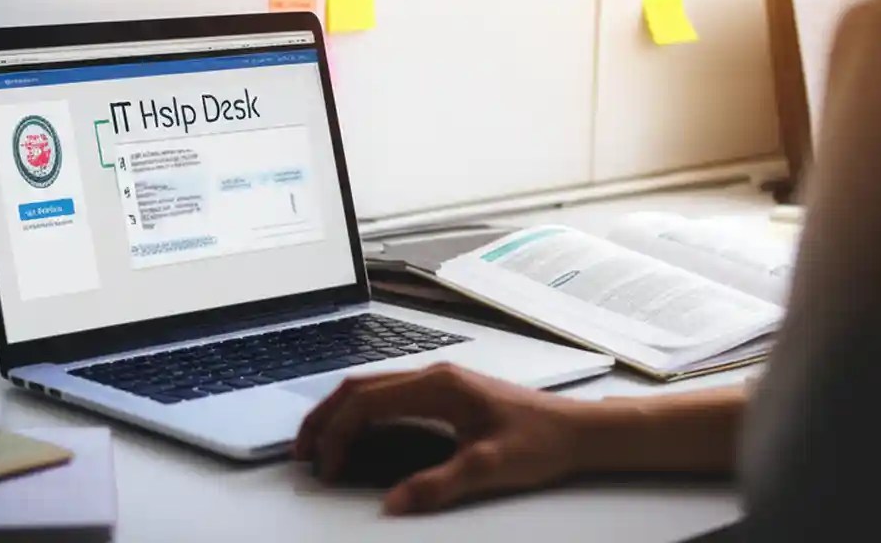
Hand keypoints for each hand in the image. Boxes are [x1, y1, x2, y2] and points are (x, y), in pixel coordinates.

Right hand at [294, 363, 588, 514]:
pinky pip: (389, 393)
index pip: (367, 402)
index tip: (325, 468)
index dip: (336, 434)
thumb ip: (439, 486)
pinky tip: (360, 437)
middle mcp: (434, 376)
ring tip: (322, 446)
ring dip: (341, 413)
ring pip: (372, 387)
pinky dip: (363, 413)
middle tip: (302, 454)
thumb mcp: (490, 468)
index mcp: (439, 387)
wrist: (577, 430)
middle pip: (359, 387)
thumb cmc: (540, 442)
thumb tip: (394, 504)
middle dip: (324, 418)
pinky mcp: (446, 392)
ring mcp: (440, 381)